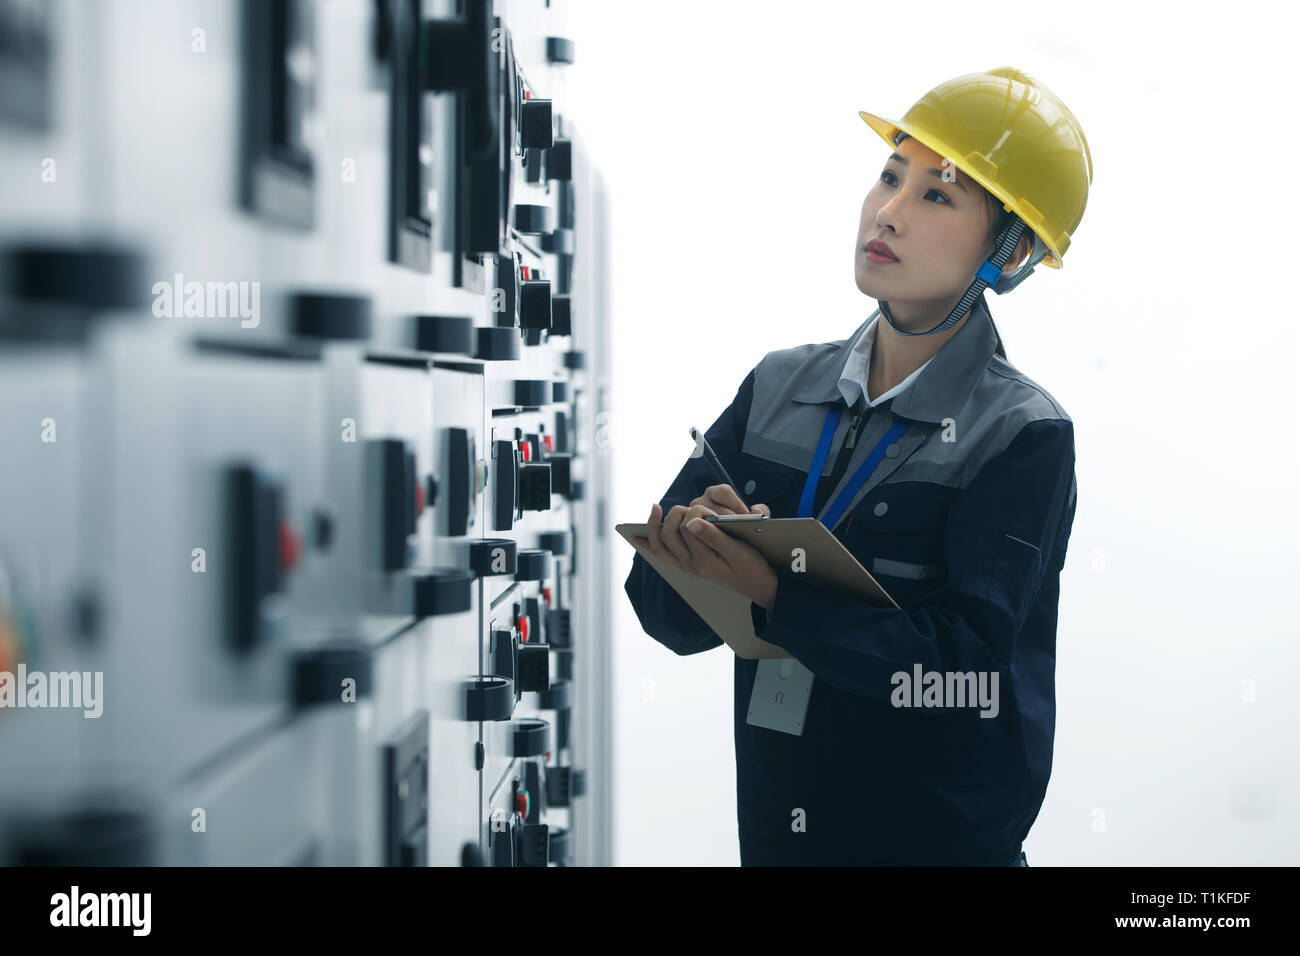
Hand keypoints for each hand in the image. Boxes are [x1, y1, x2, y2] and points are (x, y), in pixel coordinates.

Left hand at [632, 484, 769, 575]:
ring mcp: (687, 567)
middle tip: (691, 507)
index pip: (687, 526)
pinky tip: (637, 536)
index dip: (696, 511)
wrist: (759, 587)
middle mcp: (691, 566)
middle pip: (670, 532)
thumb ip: (714, 536)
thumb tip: (692, 521)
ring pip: (660, 544)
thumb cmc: (753, 567)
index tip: (709, 508)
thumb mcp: (738, 551)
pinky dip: (649, 542)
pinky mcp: (687, 566)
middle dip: (677, 514)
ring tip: (656, 509)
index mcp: (704, 561)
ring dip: (656, 525)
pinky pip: (661, 554)